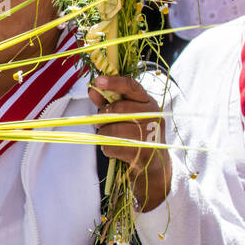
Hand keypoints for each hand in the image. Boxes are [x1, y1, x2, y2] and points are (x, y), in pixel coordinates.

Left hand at [88, 74, 171, 210]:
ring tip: (107, 136)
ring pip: (113, 129)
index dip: (114, 82)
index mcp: (149, 101)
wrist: (153, 163)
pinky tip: (115, 148)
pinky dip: (107, 148)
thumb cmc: (135, 134)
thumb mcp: (125, 115)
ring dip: (103, 133)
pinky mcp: (143, 152)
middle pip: (118, 109)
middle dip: (102, 116)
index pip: (132, 86)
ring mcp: (150, 134)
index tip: (98, 81)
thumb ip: (108, 102)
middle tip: (99, 122)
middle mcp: (153, 115)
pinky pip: (112, 146)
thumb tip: (92, 89)